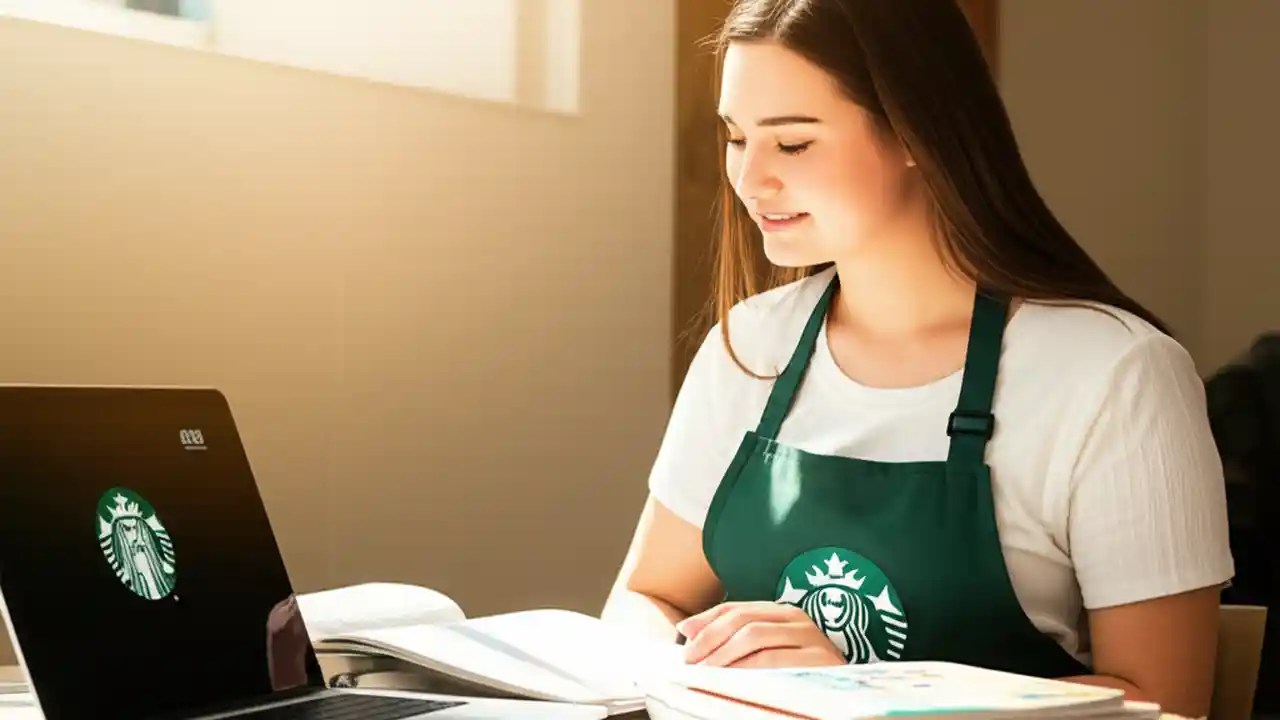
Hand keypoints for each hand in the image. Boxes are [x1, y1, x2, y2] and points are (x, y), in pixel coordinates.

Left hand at [676, 601, 845, 668]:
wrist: (846, 700)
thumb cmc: (800, 677)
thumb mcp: (768, 654)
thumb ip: (736, 641)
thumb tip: (687, 629)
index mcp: (783, 613)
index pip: (737, 607)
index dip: (708, 618)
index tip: (684, 634)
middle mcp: (797, 619)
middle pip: (743, 619)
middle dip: (710, 637)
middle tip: (690, 658)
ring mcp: (810, 638)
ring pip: (754, 636)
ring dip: (723, 654)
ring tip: (705, 670)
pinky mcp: (817, 660)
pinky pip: (773, 660)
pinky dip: (746, 668)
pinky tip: (731, 679)